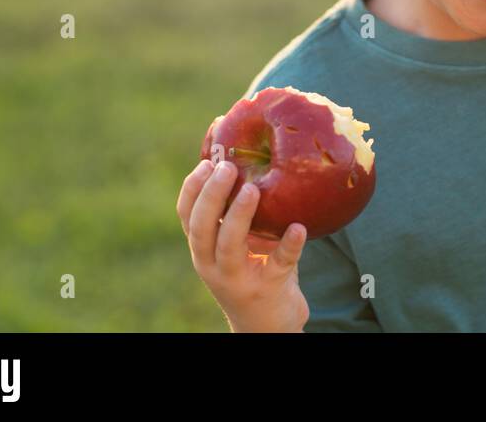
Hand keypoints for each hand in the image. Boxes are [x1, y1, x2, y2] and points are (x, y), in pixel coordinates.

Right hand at [177, 159, 311, 331]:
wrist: (266, 325)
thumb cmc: (254, 271)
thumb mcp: (238, 243)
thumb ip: (237, 214)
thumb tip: (253, 160)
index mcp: (203, 249)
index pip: (186, 216)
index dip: (192, 189)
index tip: (205, 163)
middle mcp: (212, 265)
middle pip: (202, 228)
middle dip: (211, 196)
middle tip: (227, 167)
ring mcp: (237, 279)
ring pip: (230, 247)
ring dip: (238, 216)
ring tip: (252, 189)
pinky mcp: (267, 289)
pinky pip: (278, 265)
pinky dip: (288, 245)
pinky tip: (299, 227)